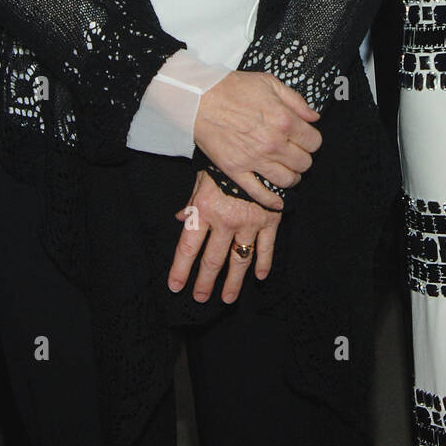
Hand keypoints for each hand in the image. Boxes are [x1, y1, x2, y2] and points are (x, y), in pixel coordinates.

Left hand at [168, 171, 279, 304]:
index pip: (188, 248)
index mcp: (204, 210)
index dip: (181, 269)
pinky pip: (266, 247)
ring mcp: (249, 223)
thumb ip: (192, 202)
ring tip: (227, 298)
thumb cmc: (224, 162)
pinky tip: (259, 276)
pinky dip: (263, 263)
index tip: (176, 286)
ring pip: (239, 259)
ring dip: (233, 282)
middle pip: (213, 260)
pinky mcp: (270, 219)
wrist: (257, 147)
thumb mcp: (202, 178)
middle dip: (205, 282)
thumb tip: (180, 218)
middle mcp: (225, 221)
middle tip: (200, 298)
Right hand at [193, 70, 320, 209]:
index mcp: (284, 120)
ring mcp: (254, 160)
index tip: (305, 139)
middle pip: (304, 163)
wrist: (199, 99)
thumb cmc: (234, 88)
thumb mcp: (270, 83)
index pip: (314, 142)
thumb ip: (296, 101)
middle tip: (295, 153)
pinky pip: (259, 193)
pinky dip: (272, 201)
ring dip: (292, 177)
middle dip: (303, 158)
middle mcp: (273, 143)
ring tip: (287, 171)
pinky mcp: (236, 171)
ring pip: (287, 180)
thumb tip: (314, 117)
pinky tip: (278, 201)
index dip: (311, 141)